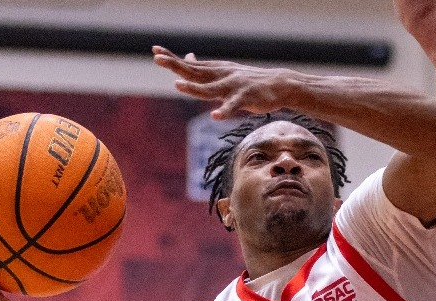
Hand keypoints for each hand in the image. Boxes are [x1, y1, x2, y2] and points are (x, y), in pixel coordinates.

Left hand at [152, 48, 293, 119]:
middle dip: (175, 65)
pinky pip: (232, 106)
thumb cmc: (249, 81)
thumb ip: (205, 69)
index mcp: (215, 71)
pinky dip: (224, 111)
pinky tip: (214, 116)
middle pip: (194, 71)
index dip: (173, 59)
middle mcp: (222, 76)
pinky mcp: (246, 98)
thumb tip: (187, 58)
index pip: (190, 65)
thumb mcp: (225, 72)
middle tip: (158, 59)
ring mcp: (233, 87)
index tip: (155, 50)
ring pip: (210, 89)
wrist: (279, 84)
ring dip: (194, 88)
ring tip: (177, 85)